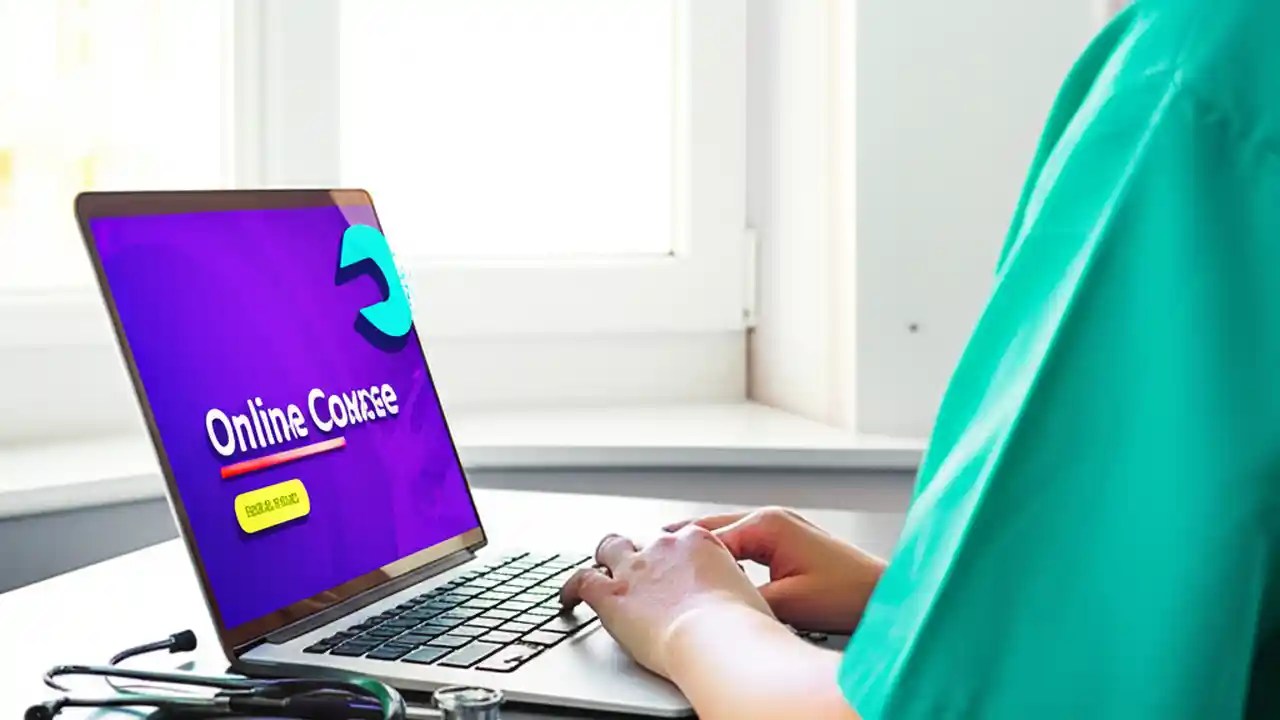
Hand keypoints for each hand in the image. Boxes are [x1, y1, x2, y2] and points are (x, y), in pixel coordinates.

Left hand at [559, 526, 775, 677]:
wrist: (717, 638)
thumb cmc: (741, 626)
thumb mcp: (748, 596)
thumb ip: (735, 592)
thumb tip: (740, 608)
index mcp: (700, 543)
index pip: (679, 540)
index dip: (674, 556)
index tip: (676, 570)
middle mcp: (664, 547)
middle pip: (642, 539)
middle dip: (638, 551)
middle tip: (637, 569)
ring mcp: (634, 567)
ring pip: (608, 549)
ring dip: (604, 559)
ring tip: (600, 571)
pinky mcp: (610, 594)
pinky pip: (581, 582)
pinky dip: (571, 588)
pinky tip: (567, 598)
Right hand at [665, 507, 885, 632]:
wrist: (882, 594)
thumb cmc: (847, 593)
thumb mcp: (788, 602)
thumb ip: (746, 597)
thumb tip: (716, 602)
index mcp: (768, 524)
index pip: (709, 539)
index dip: (683, 558)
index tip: (660, 571)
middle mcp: (772, 518)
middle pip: (712, 528)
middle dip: (682, 543)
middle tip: (649, 553)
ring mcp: (781, 527)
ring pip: (726, 532)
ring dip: (701, 546)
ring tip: (670, 557)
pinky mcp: (788, 540)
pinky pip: (743, 542)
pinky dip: (722, 552)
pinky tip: (709, 565)